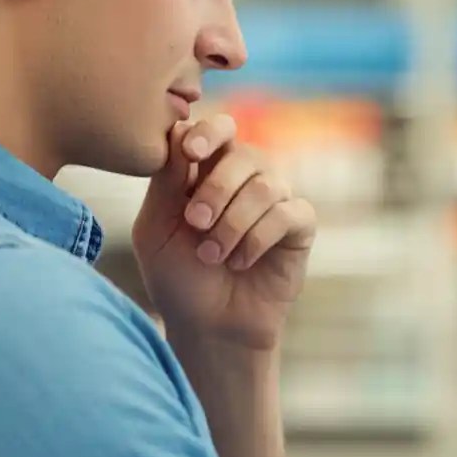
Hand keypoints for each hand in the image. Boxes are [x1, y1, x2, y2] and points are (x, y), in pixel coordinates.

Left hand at [132, 115, 316, 352]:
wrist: (208, 327)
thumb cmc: (178, 277)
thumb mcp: (156, 228)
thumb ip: (166, 181)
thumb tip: (180, 129)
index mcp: (208, 169)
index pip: (218, 129)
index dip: (208, 134)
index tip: (189, 152)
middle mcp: (246, 177)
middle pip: (243, 153)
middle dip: (215, 188)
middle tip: (194, 223)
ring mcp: (276, 199)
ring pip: (265, 186)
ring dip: (233, 222)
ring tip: (211, 255)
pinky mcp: (299, 227)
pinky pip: (287, 214)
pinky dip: (257, 239)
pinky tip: (240, 263)